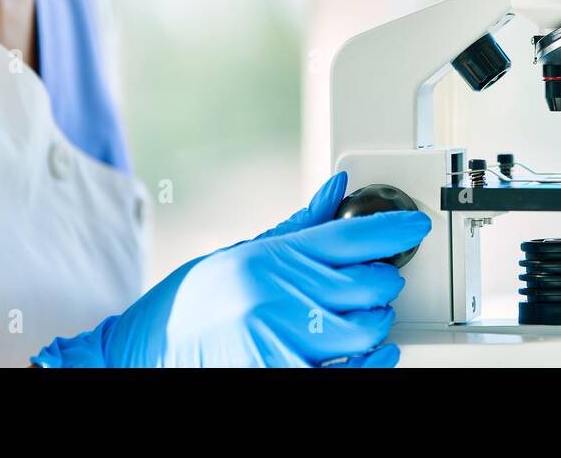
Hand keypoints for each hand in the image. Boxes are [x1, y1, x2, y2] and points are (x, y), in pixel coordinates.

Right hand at [32, 172, 430, 366]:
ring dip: (375, 323)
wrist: (145, 350)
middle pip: (369, 284)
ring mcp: (283, 340)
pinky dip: (372, 363)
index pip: (350, 235)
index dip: (392, 228)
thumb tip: (337, 188)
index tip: (414, 224)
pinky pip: (352, 372)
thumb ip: (298, 227)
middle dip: (382, 281)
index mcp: (272, 259)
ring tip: (361, 317)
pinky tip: (373, 352)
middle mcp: (279, 297)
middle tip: (377, 279)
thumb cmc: (193, 303)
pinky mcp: (282, 373)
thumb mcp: (243, 252)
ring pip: (367, 329)